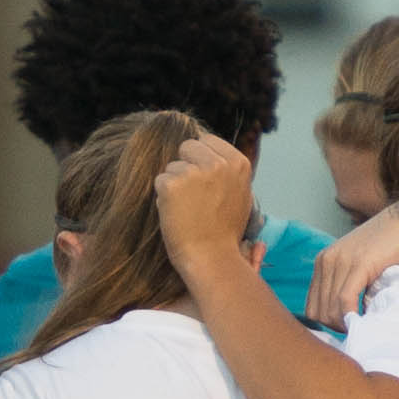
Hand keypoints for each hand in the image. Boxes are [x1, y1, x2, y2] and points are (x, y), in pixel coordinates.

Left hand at [153, 129, 255, 285]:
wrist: (212, 258)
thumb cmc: (224, 231)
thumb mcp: (239, 194)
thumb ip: (227, 172)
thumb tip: (211, 153)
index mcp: (238, 163)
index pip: (207, 141)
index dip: (200, 159)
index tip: (204, 181)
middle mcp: (218, 163)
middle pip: (187, 147)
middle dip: (186, 166)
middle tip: (193, 195)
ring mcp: (194, 172)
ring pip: (172, 166)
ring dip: (175, 184)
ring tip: (188, 209)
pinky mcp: (172, 185)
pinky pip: (160, 181)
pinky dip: (163, 197)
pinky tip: (177, 214)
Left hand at [306, 205, 398, 328]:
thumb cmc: (392, 245)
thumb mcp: (360, 263)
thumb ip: (347, 283)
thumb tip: (343, 317)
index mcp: (323, 261)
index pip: (311, 306)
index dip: (327, 324)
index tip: (348, 328)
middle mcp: (326, 260)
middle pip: (318, 312)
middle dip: (336, 327)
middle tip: (358, 329)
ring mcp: (341, 261)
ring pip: (330, 309)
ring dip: (345, 324)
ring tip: (364, 325)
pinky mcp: (359, 264)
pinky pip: (345, 300)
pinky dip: (352, 316)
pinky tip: (366, 319)